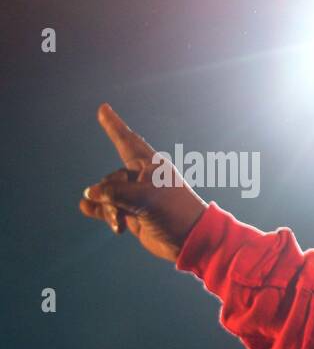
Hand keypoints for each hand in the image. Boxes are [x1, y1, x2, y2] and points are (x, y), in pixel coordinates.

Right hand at [78, 104, 207, 261]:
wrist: (190, 240)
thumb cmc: (175, 212)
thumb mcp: (146, 199)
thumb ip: (114, 193)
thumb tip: (88, 194)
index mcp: (150, 166)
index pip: (127, 141)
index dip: (114, 125)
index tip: (103, 108)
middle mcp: (141, 178)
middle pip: (111, 178)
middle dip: (112, 195)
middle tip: (126, 210)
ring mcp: (135, 197)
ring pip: (106, 195)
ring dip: (107, 209)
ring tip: (119, 223)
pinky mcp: (130, 214)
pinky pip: (105, 207)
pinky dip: (97, 209)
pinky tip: (87, 207)